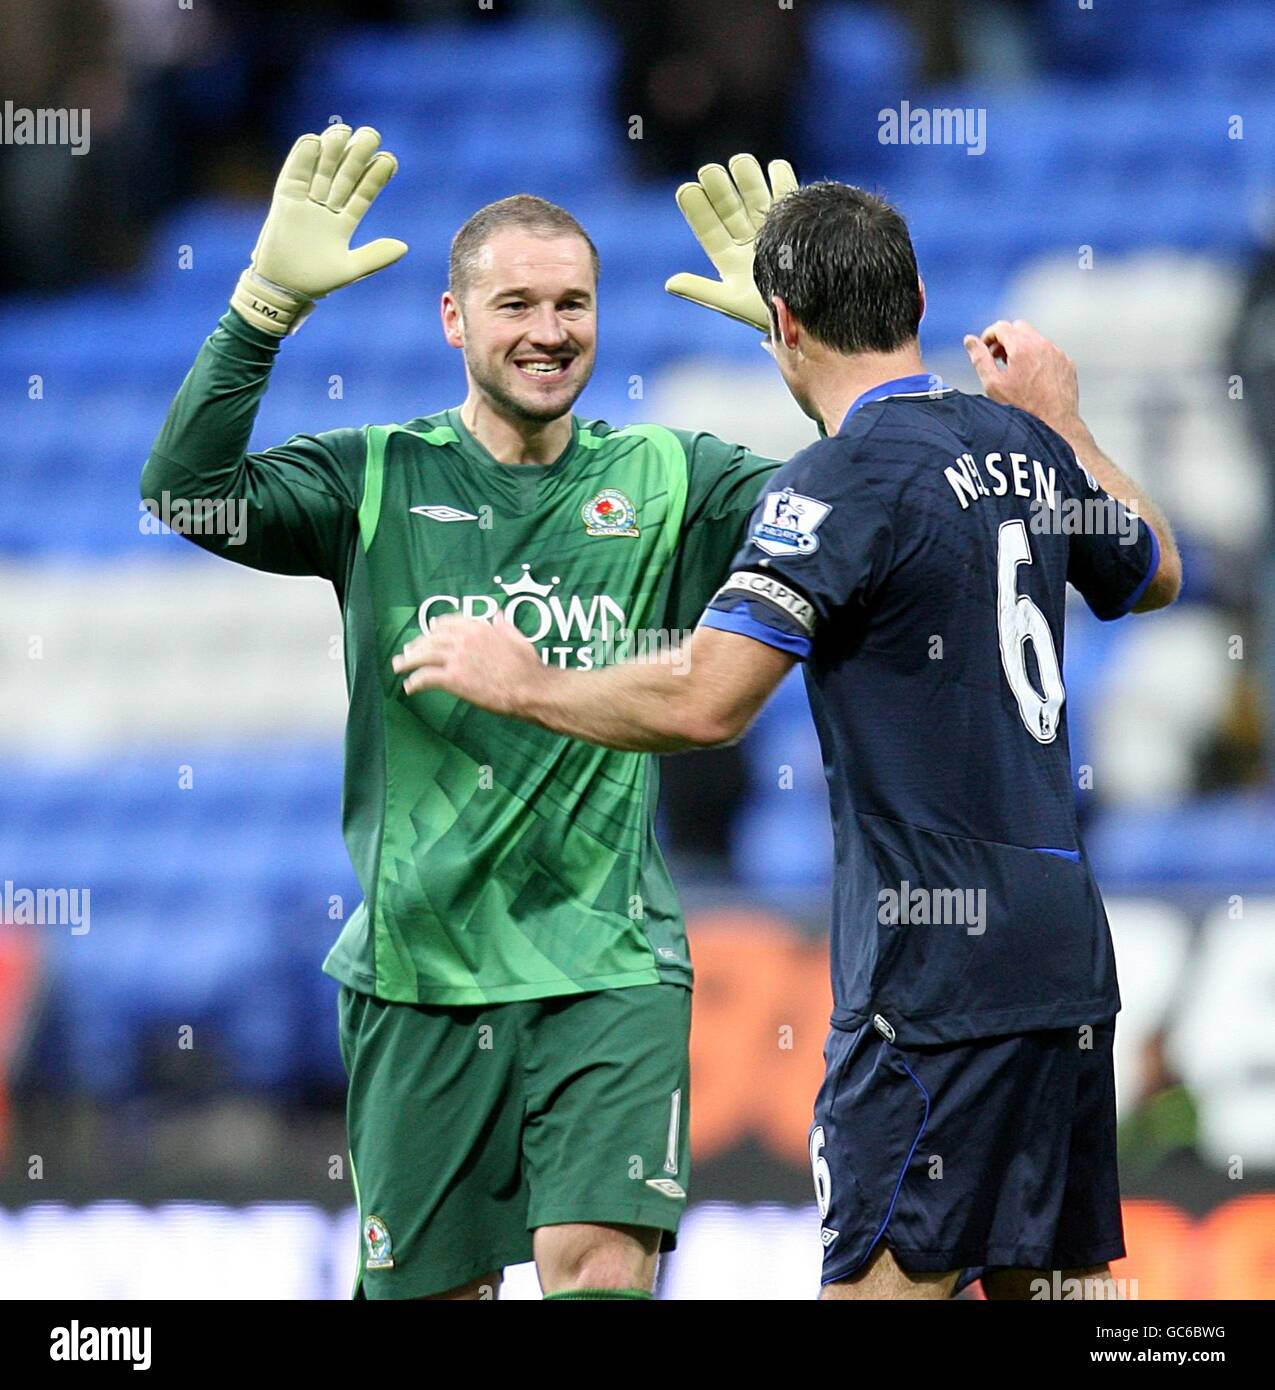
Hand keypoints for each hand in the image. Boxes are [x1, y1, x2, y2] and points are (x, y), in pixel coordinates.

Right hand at [232, 124, 407, 335]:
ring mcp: (305, 202)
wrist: (283, 288)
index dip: (375, 177)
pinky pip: (294, 174)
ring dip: (332, 150)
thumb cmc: (317, 282)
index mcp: (344, 222)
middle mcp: (326, 208)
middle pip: (344, 176)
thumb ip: (375, 257)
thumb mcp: (350, 270)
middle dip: (357, 155)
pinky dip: (302, 158)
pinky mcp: (284, 200)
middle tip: (372, 134)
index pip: (363, 194)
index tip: (390, 160)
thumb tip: (404, 247)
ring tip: (345, 130)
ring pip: (322, 170)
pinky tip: (314, 140)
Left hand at [392, 613, 544, 715]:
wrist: (530, 688)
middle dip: (417, 646)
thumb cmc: (528, 666)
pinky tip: (409, 687)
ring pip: (424, 656)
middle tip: (407, 653)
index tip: (429, 633)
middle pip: (432, 639)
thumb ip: (505, 626)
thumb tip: (499, 615)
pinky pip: (426, 678)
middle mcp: (464, 639)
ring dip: (408, 661)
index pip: (448, 623)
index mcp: (478, 627)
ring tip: (398, 667)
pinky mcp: (454, 679)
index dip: (435, 629)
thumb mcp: (518, 638)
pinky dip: (415, 682)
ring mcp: (457, 658)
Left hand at [665, 153, 797, 331]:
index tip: (687, 190)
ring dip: (747, 178)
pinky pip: (787, 195)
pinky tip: (774, 167)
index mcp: (728, 259)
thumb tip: (669, 283)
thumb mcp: (730, 302)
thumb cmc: (766, 315)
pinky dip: (782, 179)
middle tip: (709, 171)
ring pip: (755, 197)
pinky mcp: (796, 223)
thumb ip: (701, 290)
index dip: (697, 210)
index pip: (708, 229)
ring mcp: (771, 230)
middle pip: (730, 208)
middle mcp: (747, 241)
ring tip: (739, 162)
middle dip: (720, 189)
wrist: (809, 316)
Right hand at [963, 319, 1079, 434]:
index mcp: (1022, 348)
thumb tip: (970, 341)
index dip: (988, 336)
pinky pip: (1049, 352)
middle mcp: (1042, 345)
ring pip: (1036, 339)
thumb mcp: (993, 384)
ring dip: (1022, 348)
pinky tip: (1032, 378)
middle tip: (998, 359)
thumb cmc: (1022, 408)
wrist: (1054, 424)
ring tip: (1015, 371)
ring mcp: (1057, 353)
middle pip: (1019, 328)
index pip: (1001, 327)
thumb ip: (980, 359)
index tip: (985, 349)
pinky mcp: (1067, 363)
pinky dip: (1038, 358)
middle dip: (1005, 339)